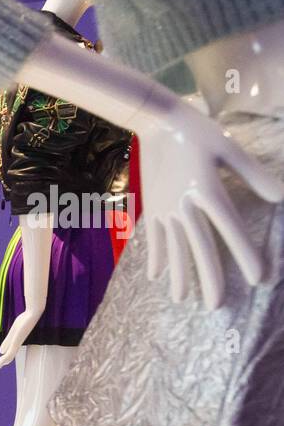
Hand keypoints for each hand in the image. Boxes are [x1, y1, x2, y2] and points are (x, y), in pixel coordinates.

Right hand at [0, 306, 40, 374]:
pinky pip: (9, 355)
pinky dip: (2, 362)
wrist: (33, 314)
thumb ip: (7, 342)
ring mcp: (16, 345)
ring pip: (5, 359)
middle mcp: (16, 347)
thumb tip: (1, 352)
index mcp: (14, 346)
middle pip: (4, 360)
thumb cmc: (25, 321)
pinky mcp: (17, 342)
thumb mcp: (13, 333)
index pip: (5, 357)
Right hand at [135, 98, 283, 307]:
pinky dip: (157, 258)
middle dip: (209, 278)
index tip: (258, 278)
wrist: (154, 120)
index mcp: (207, 190)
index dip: (245, 255)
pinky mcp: (153, 207)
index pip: (230, 229)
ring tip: (183, 300)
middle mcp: (184, 204)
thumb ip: (254, 175)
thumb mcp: (231, 148)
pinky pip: (155, 238)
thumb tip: (279, 197)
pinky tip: (157, 277)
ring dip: (179, 276)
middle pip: (199, 247)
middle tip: (216, 305)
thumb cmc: (198, 131)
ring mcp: (165, 208)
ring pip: (174, 248)